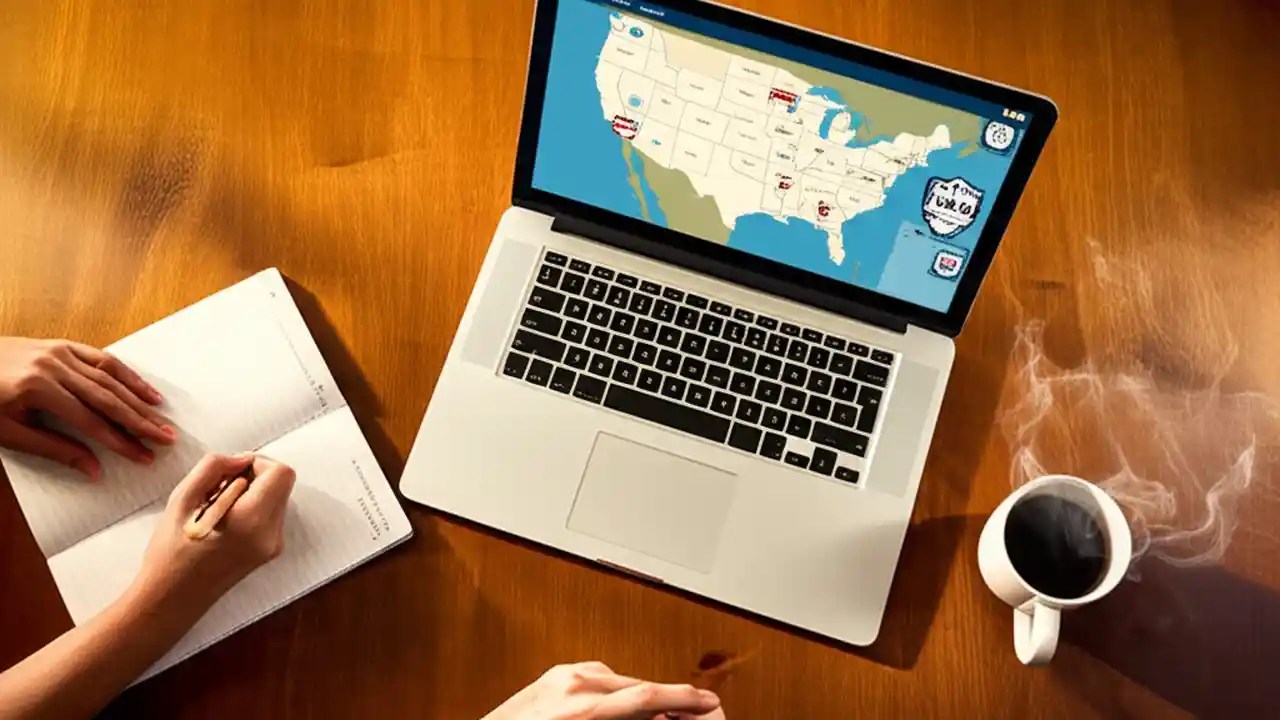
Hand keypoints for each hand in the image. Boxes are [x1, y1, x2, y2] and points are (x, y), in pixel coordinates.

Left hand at [0, 337, 174, 478]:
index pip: (91, 420)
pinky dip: (126, 374)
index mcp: (38, 389)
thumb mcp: (8, 433)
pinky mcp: (61, 345)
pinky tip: (144, 389)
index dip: (121, 441)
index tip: (144, 455)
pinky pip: (102, 358)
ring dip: (139, 399)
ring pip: (110, 377)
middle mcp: (54, 366)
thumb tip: (94, 469)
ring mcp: (60, 352)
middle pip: (108, 398)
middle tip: (166, 439)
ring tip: (162, 418)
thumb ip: (53, 449)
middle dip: (140, 421)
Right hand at [133, 453, 295, 607]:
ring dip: (252, 492)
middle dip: (253, 476)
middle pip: (281, 484)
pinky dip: (252, 508)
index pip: (281, 473)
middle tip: (218, 489)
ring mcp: (273, 546)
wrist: (172, 599)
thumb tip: (242, 458)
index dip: (257, 463)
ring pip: (277, 498)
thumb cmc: (170, 552)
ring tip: (217, 507)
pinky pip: (270, 515)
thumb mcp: (182, 498)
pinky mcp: (269, 552)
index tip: (230, 471)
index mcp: (252, 520)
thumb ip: (215, 467)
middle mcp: (270, 534)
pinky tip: (224, 521)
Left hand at [482, 662, 722, 719]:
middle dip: (669, 699)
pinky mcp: (554, 675)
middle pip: (639, 685)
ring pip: (620, 681)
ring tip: (656, 716)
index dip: (685, 698)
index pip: (648, 695)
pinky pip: (597, 678)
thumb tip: (657, 719)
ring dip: (641, 698)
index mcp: (582, 707)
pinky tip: (618, 708)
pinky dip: (614, 692)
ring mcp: (562, 675)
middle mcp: (573, 682)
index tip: (708, 701)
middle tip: (693, 711)